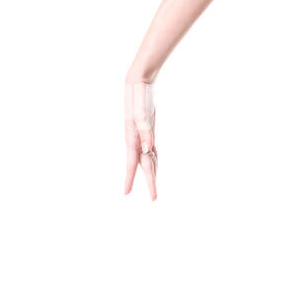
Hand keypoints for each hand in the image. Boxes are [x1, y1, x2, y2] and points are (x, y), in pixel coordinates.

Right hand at [123, 80, 157, 198]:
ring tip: (154, 189)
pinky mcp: (148, 130)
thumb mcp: (143, 113)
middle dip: (149, 182)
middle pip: (144, 165)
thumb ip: (145, 131)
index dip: (130, 179)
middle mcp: (136, 139)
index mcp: (132, 137)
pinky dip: (153, 160)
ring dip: (152, 174)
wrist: (138, 83)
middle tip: (154, 199)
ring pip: (148, 159)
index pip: (132, 163)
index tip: (127, 193)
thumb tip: (146, 149)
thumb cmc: (139, 96)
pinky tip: (154, 165)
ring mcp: (142, 135)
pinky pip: (151, 150)